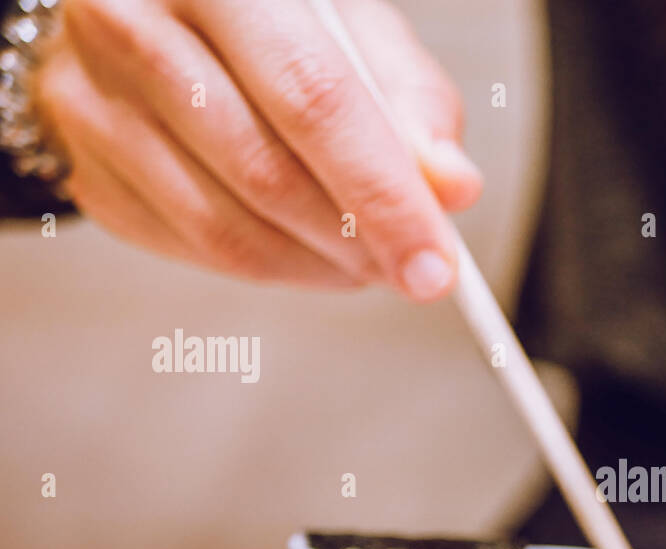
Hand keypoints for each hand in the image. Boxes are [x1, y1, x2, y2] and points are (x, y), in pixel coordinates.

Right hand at [34, 0, 480, 296]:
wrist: (151, 10)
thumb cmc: (270, 19)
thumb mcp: (352, 30)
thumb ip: (410, 103)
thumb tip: (451, 187)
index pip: (314, 100)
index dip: (384, 196)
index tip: (435, 265)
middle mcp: (129, 23)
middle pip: (266, 173)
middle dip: (358, 244)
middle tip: (412, 274)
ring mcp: (91, 100)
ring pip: (225, 229)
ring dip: (317, 267)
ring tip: (367, 263)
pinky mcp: (83, 165)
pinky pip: (193, 248)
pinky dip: (270, 269)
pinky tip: (308, 253)